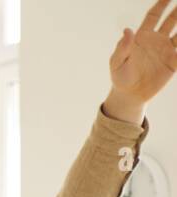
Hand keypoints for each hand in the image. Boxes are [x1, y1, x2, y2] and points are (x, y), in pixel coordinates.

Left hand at [105, 1, 176, 121]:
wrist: (129, 95)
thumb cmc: (120, 77)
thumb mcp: (117, 63)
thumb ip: (122, 47)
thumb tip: (127, 30)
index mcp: (142, 36)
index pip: (154, 15)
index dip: (161, 4)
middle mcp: (156, 40)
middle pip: (171, 20)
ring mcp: (166, 50)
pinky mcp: (173, 62)